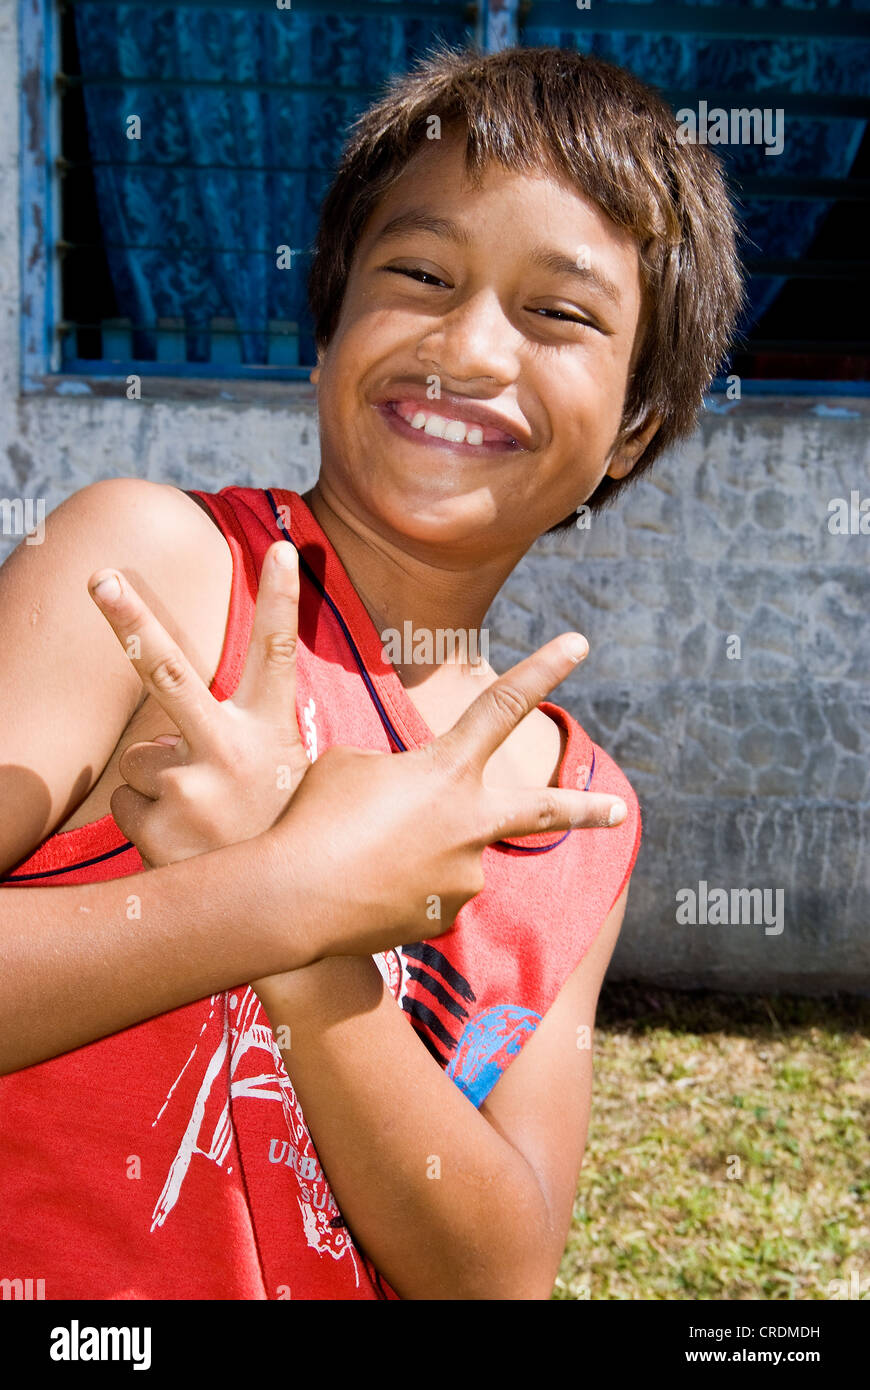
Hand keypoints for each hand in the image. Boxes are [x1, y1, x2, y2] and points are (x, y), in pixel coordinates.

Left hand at [88, 542, 310, 866]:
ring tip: (203, 817)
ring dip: (161, 783)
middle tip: (97, 576)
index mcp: (270, 732)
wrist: (279, 915)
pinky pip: (127, 803)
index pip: (278, 653)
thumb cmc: (274, 826)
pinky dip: (148, 821)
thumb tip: (160, 715)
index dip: (280, 598)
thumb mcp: (279, 771)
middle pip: (170, 671)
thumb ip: (238, 731)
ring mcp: (192, 790)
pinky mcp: (158, 828)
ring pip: (141, 759)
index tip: (278, 546)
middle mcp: (232, 752)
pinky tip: (185, 842)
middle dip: (130, 619)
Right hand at [262, 631, 628, 958]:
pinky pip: (424, 895)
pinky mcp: (444, 919)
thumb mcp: (349, 766)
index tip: (580, 643)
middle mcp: (470, 825)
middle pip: (541, 811)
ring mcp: (463, 877)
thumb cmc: (312, 818)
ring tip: (359, 860)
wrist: (292, 900)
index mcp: (447, 771)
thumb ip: (397, 773)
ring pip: (446, 857)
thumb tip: (414, 800)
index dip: (543, 669)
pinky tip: (362, 890)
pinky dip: (397, 889)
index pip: (504, 705)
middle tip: (619, 812)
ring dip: (412, 856)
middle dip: (584, 810)